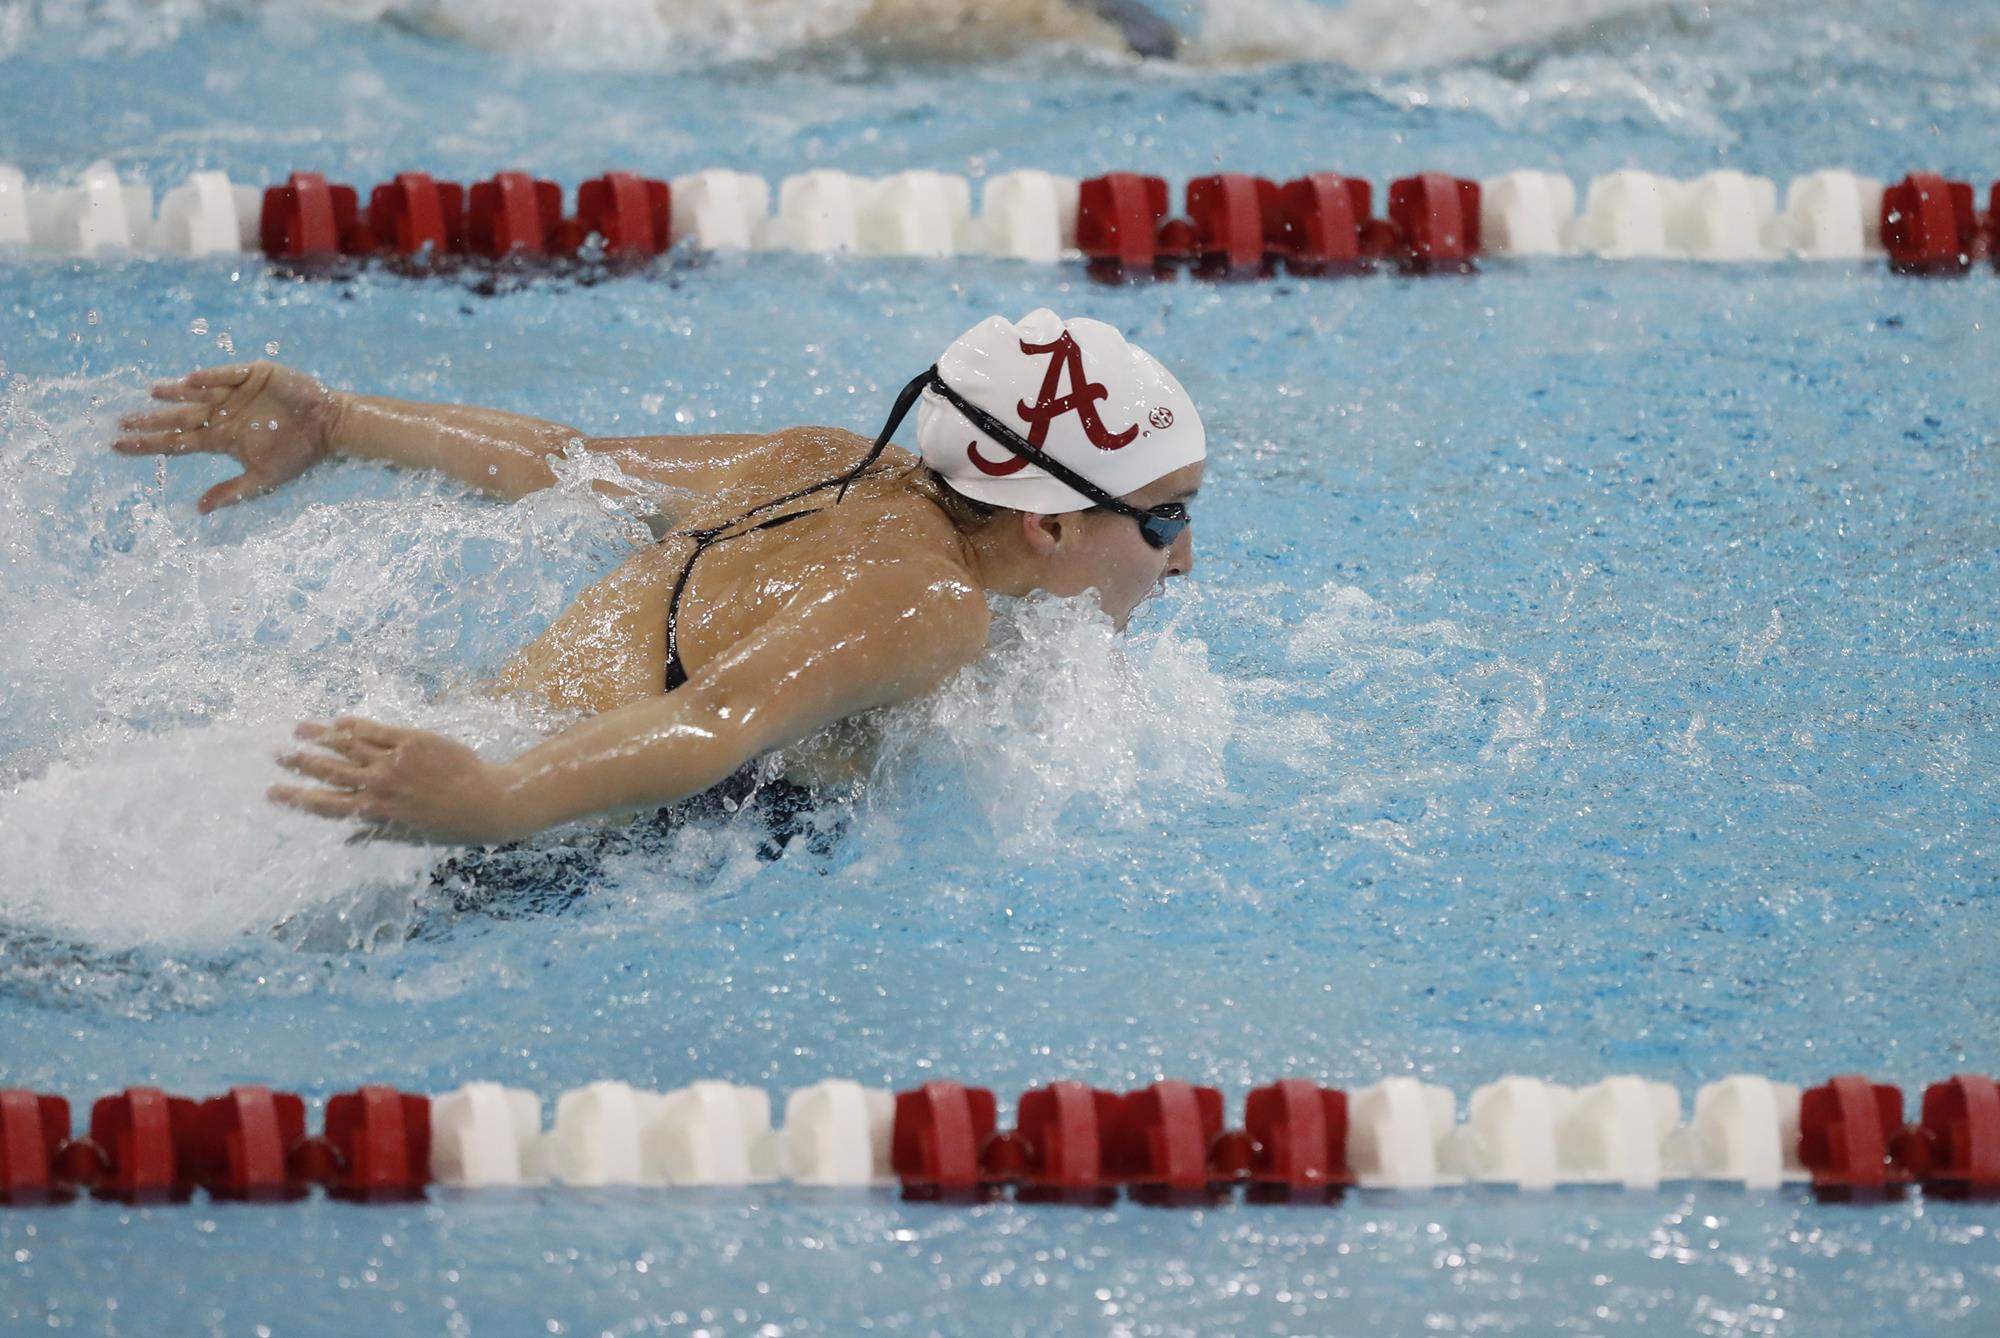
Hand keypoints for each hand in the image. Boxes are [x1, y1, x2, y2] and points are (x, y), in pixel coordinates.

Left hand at [114, 361, 342, 513]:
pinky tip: (191, 381)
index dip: (148, 444)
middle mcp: (223, 414)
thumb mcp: (263, 479)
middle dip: (151, 420)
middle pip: (180, 417)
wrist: (331, 427)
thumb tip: (199, 510)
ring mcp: (236, 393)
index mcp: (221, 438)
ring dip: (175, 393)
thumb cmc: (299, 455)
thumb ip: (232, 492)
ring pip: (198, 393)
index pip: (177, 442)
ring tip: (151, 391)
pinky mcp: (254, 374)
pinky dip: (211, 378)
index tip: (117, 445)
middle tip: (120, 420)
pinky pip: (228, 375)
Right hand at [270, 716, 524, 844]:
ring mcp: (393, 759)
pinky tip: (338, 720)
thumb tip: (348, 838)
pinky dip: (354, 725)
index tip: (274, 791)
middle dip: (300, 761)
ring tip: (297, 729)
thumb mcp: (410, 837)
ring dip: (320, 736)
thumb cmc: (450, 824)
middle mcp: (379, 784)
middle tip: (276, 753)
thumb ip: (376, 833)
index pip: (327, 803)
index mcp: (376, 811)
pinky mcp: (411, 740)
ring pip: (348, 745)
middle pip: (330, 769)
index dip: (297, 797)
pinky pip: (375, 730)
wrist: (486, 800)